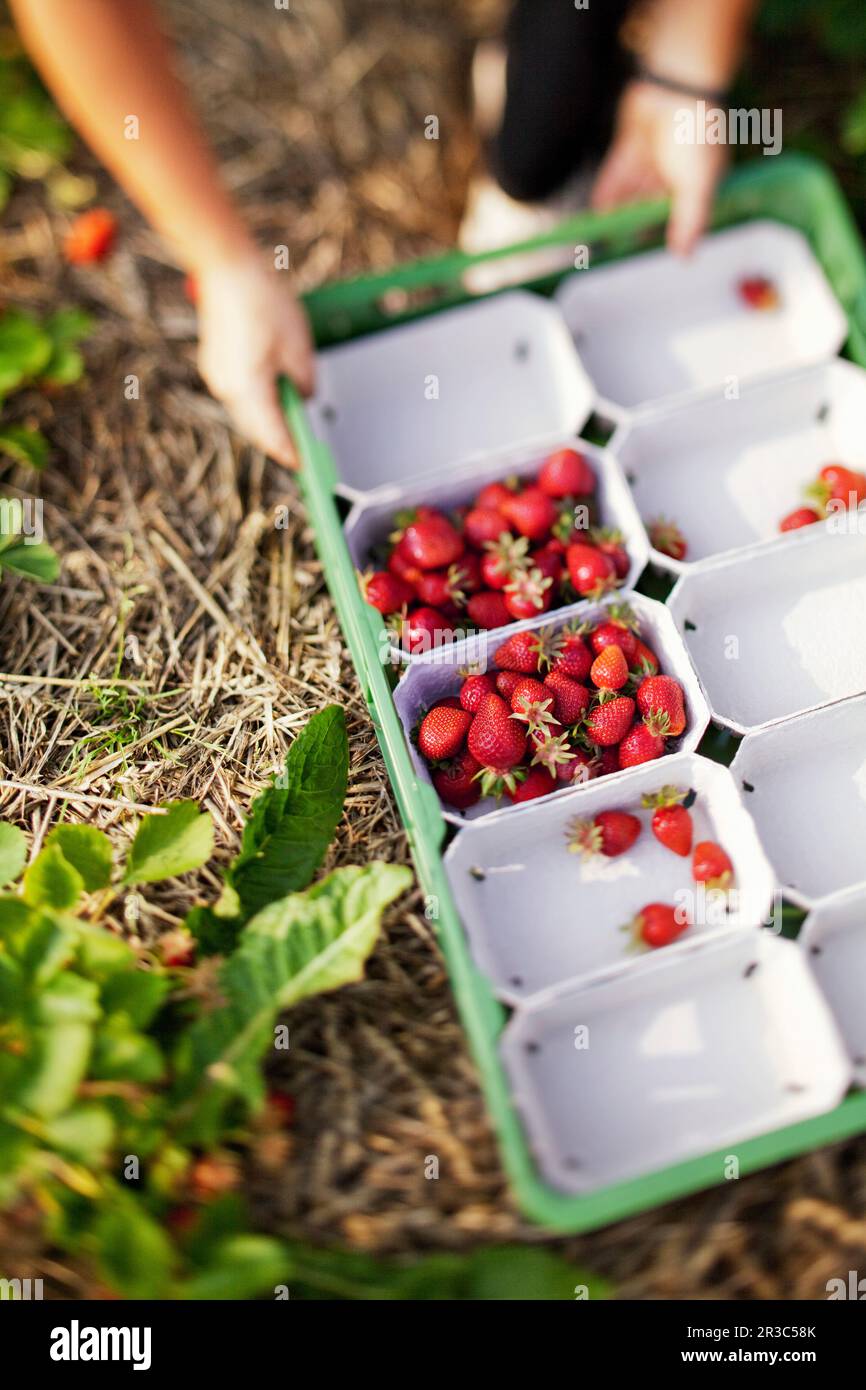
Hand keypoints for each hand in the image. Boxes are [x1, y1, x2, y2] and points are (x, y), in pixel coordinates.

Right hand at [196, 253, 315, 468]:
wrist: (226, 268)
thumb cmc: (263, 300)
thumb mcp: (298, 345)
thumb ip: (304, 381)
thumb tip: (303, 398)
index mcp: (248, 387)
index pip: (272, 434)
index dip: (290, 452)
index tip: (305, 466)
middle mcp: (227, 388)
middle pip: (256, 429)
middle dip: (278, 441)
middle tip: (301, 453)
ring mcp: (217, 377)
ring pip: (246, 413)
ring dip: (266, 423)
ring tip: (290, 430)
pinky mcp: (214, 365)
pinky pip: (238, 395)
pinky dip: (256, 404)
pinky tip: (272, 400)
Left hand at [591, 80, 727, 255]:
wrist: (675, 84)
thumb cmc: (695, 133)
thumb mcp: (698, 185)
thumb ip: (691, 222)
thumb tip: (685, 258)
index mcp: (697, 181)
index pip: (678, 214)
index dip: (662, 229)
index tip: (643, 242)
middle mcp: (675, 170)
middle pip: (652, 202)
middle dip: (636, 219)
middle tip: (617, 238)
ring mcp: (654, 156)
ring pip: (634, 189)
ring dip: (620, 208)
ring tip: (603, 228)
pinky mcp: (633, 143)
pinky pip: (619, 172)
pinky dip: (609, 190)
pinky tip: (598, 210)